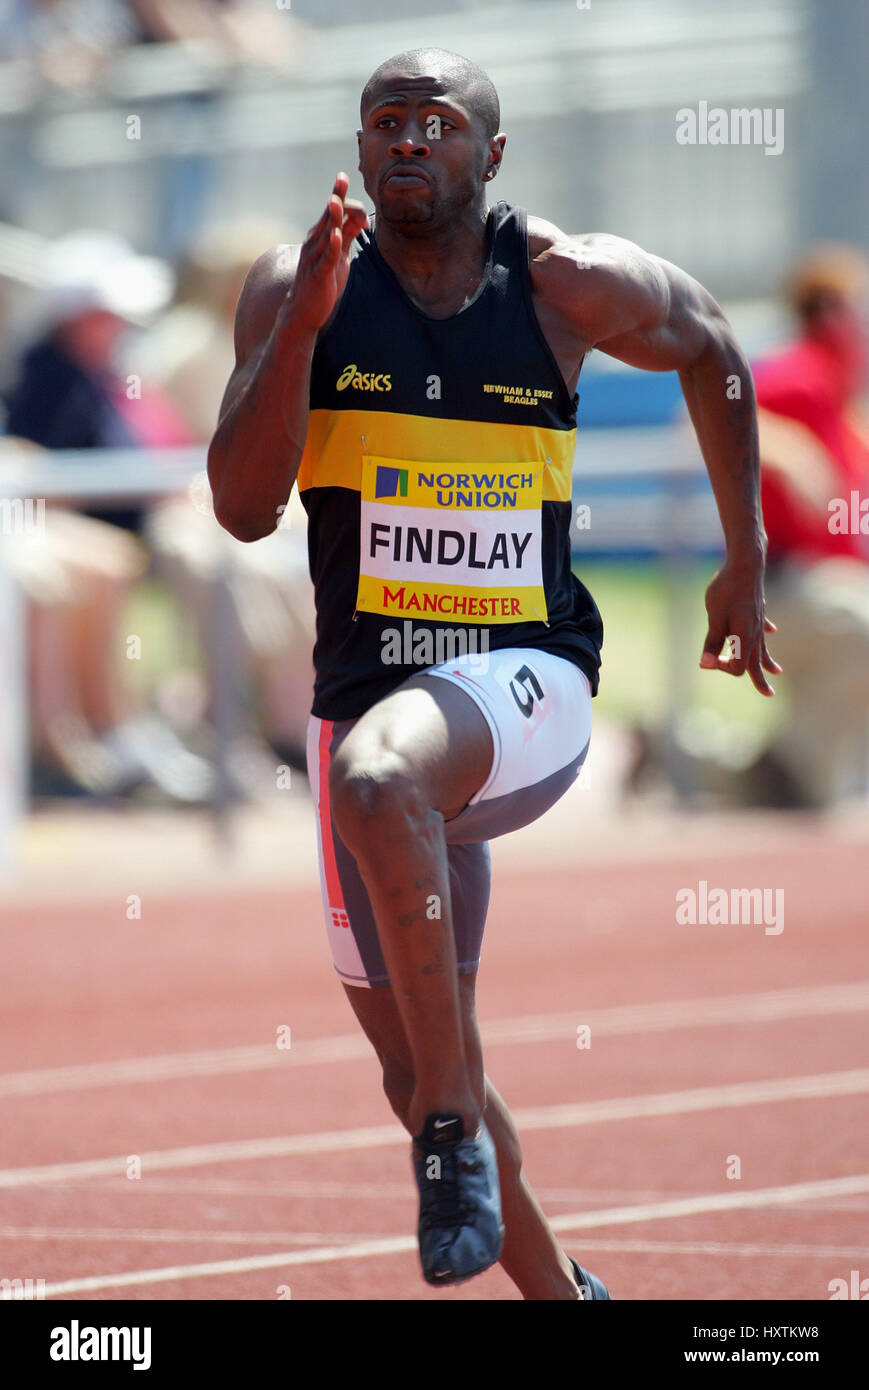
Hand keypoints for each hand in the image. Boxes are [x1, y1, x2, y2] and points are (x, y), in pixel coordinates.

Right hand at [288, 173, 368, 331]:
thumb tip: (359, 219)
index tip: (346, 180)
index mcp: (319, 238)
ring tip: (336, 201)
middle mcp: (314, 244)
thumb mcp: (338, 256)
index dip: (343, 200)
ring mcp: (314, 259)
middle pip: (328, 216)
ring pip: (324, 234)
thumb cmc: (322, 282)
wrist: (303, 312)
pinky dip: (330, 246)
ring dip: (331, 218)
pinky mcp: (318, 275)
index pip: (333, 213)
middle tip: (342, 177)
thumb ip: (346, 237)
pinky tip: (335, 235)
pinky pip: (325, 259)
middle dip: (336, 197)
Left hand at [699, 557, 781, 695]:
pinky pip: (764, 626)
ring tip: (777, 671)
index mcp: (745, 639)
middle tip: (769, 695)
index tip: (710, 656)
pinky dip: (767, 633)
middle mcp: (755, 634)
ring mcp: (759, 622)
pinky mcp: (758, 610)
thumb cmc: (726, 591)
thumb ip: (711, 642)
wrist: (745, 564)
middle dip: (760, 679)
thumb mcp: (714, 618)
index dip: (722, 667)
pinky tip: (773, 632)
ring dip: (767, 660)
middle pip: (756, 663)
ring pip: (763, 646)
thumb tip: (705, 665)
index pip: (737, 667)